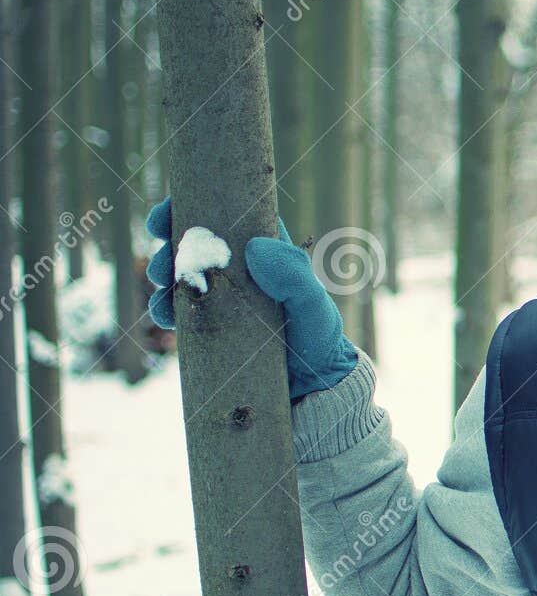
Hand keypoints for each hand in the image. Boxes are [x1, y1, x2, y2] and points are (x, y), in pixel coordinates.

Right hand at [144, 198, 359, 400]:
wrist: (312, 386)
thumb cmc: (318, 336)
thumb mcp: (312, 303)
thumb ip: (294, 275)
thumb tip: (255, 248)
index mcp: (264, 252)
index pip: (225, 219)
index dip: (191, 209)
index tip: (166, 214)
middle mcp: (240, 270)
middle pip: (195, 245)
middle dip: (168, 247)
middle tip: (159, 265)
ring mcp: (223, 297)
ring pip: (182, 276)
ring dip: (163, 278)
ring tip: (161, 290)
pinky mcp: (211, 325)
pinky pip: (180, 310)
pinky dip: (165, 309)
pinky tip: (163, 315)